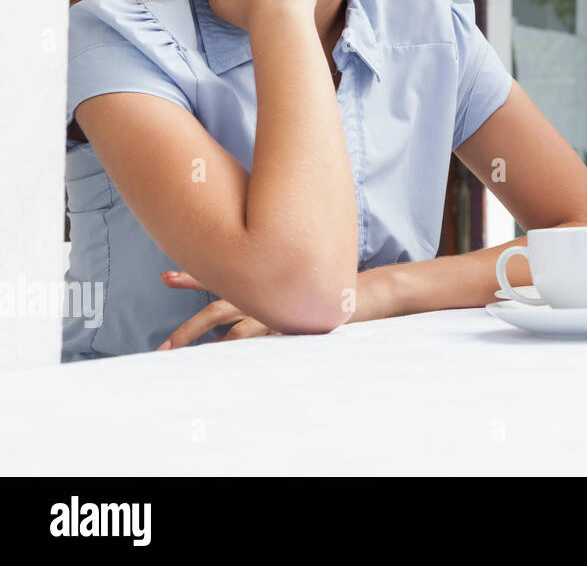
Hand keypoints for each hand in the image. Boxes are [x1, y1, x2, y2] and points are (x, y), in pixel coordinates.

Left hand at [157, 267, 395, 348]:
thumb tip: (257, 280)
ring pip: (237, 331)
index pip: (223, 274)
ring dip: (210, 347)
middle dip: (189, 330)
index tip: (165, 277)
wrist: (372, 292)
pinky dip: (242, 351)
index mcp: (266, 277)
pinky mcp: (295, 327)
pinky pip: (262, 341)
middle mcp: (268, 291)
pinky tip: (226, 362)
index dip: (193, 276)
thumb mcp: (299, 277)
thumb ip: (278, 278)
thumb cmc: (332, 285)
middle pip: (218, 308)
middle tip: (164, 348)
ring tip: (188, 361)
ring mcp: (280, 311)